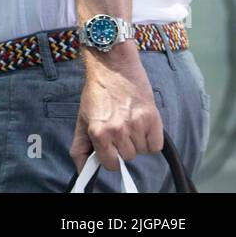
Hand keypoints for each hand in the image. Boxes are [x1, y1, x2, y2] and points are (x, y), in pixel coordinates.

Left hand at [72, 47, 162, 171]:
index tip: (110, 149)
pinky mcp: (153, 119)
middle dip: (123, 147)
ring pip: (142, 151)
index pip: (110, 164)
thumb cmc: (97, 92)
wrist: (113, 66)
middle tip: (119, 128)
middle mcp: (117, 131)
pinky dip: (151, 140)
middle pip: (128, 158)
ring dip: (137, 142)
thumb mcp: (82, 118)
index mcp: (98, 132)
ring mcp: (136, 125)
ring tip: (129, 122)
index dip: (110, 158)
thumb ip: (80, 146)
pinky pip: (156, 146)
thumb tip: (83, 170)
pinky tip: (142, 125)